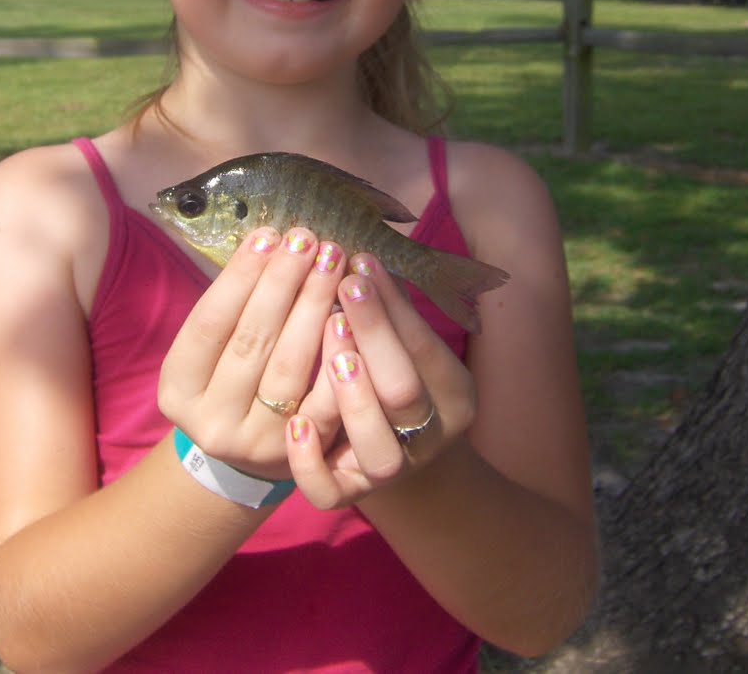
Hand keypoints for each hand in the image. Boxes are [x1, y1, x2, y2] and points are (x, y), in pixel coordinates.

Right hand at [157, 227, 349, 481]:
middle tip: (308, 239)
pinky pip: (324, 402)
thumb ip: (233, 309)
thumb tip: (271, 243)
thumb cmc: (231, 381)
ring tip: (331, 263)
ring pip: (289, 367)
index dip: (239, 277)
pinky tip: (351, 317)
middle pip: (250, 341)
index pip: (209, 323)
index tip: (268, 236)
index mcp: (178, 391)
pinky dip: (338, 357)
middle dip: (282, 283)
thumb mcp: (212, 353)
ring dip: (313, 307)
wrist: (249, 456)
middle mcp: (210, 423)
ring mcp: (255, 444)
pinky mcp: (299, 458)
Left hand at [284, 252, 476, 507]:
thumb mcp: (405, 344)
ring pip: (378, 451)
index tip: (361, 263)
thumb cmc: (392, 374)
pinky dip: (310, 460)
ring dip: (351, 395)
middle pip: (405, 392)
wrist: (391, 448)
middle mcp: (427, 437)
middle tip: (341, 285)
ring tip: (328, 343)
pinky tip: (294, 422)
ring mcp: (386, 470)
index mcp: (453, 393)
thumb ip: (390, 309)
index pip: (426, 348)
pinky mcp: (346, 495)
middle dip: (375, 334)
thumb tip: (357, 251)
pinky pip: (329, 493)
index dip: (393, 307)